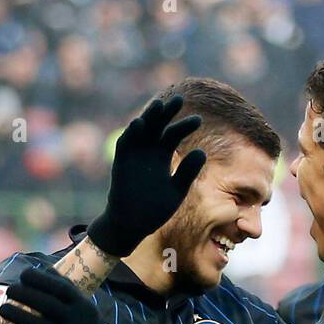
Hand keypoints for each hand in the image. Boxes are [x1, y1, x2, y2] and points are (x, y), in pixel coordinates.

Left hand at [0, 268, 112, 323]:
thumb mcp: (86, 308)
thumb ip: (67, 289)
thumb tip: (44, 270)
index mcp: (83, 306)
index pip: (59, 287)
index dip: (39, 279)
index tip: (24, 275)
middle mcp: (75, 321)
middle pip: (44, 303)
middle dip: (23, 293)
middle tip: (10, 290)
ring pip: (34, 323)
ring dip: (14, 313)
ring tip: (3, 308)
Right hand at [87, 95, 206, 256]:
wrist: (133, 224)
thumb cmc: (155, 209)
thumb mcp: (176, 190)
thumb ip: (188, 172)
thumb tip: (202, 152)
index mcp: (162, 156)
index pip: (174, 134)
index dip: (185, 126)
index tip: (198, 120)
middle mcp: (148, 151)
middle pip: (158, 125)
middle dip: (167, 112)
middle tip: (179, 98)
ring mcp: (133, 155)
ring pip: (141, 130)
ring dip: (148, 117)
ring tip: (159, 105)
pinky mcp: (121, 162)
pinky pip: (125, 144)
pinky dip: (131, 134)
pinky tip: (140, 124)